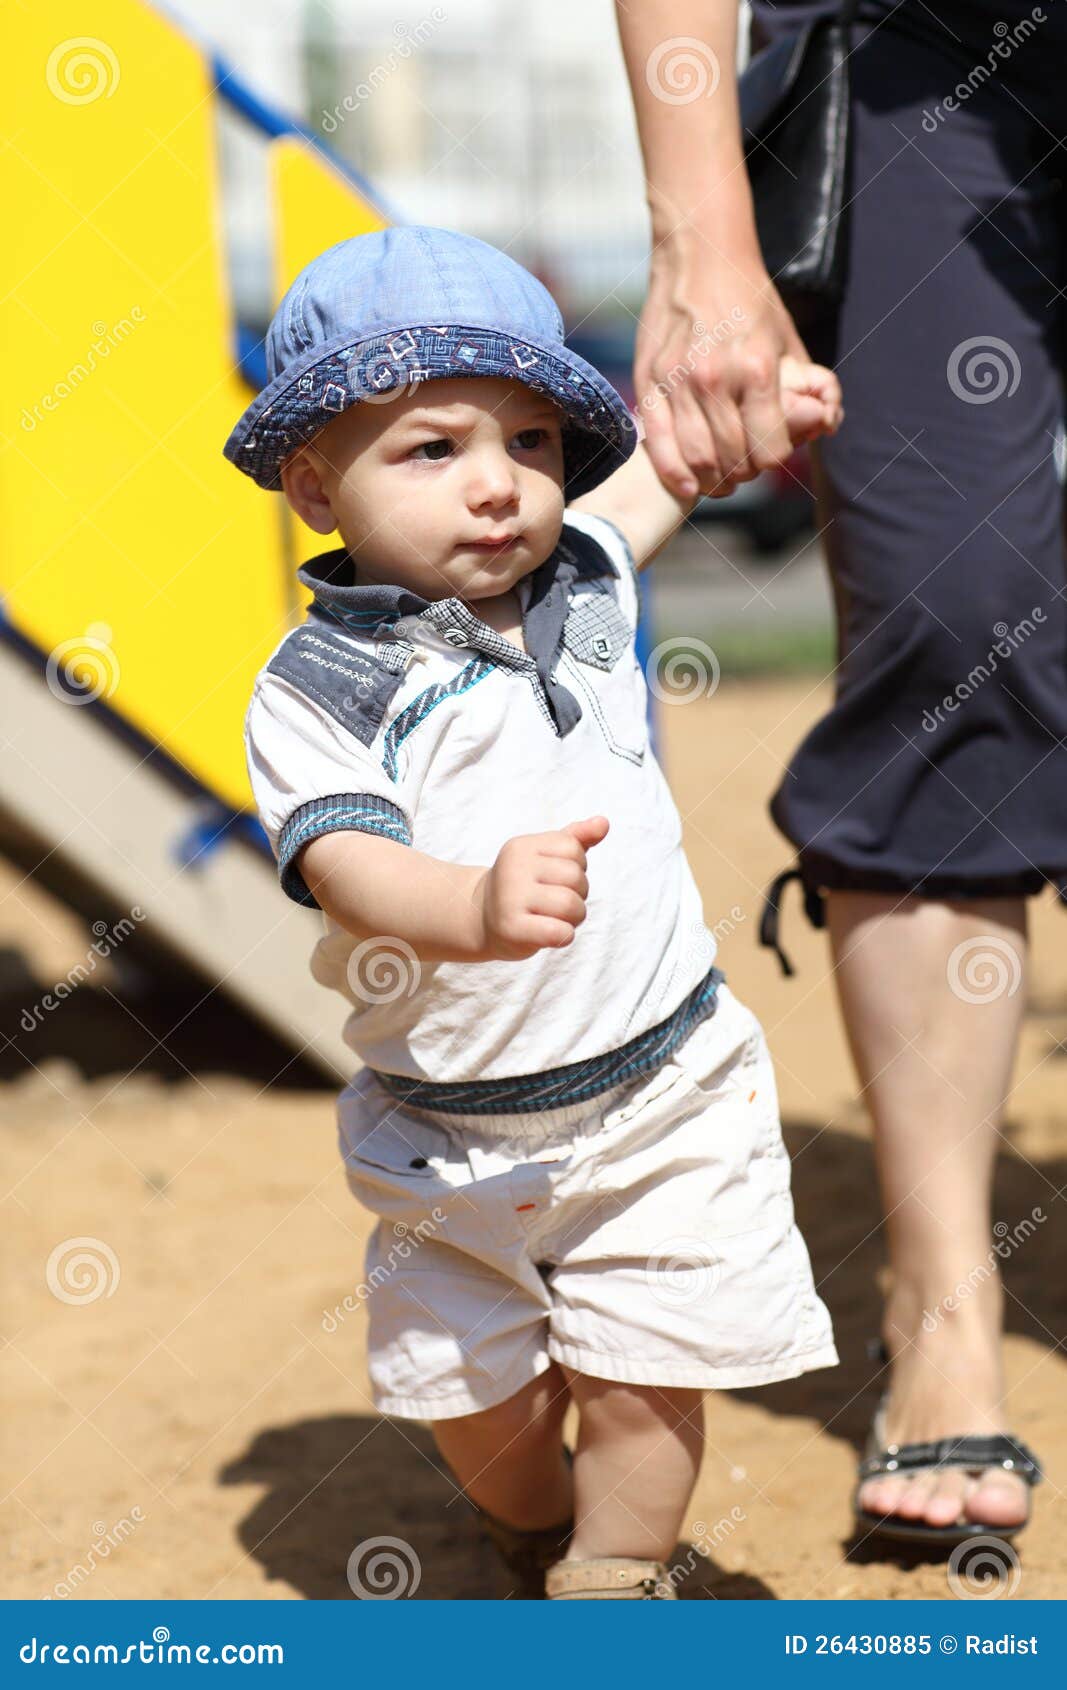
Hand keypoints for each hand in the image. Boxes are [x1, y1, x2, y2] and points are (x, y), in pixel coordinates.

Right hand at [472, 815, 609, 960]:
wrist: (482, 919)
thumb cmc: (523, 885)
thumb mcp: (545, 857)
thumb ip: (576, 838)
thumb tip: (604, 823)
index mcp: (522, 847)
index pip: (573, 849)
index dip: (577, 866)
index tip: (559, 878)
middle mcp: (513, 868)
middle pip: (575, 877)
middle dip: (579, 894)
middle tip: (560, 903)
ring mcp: (510, 898)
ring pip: (571, 905)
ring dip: (574, 918)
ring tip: (558, 918)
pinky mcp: (512, 928)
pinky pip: (559, 932)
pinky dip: (564, 936)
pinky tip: (551, 934)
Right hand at [634, 240, 842, 496]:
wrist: (700, 255)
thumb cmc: (750, 300)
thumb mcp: (789, 339)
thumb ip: (812, 386)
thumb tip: (827, 425)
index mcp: (757, 369)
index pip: (770, 450)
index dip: (774, 459)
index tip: (770, 451)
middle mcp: (715, 379)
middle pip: (733, 460)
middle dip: (744, 473)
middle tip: (744, 467)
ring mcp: (678, 382)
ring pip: (698, 459)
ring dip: (713, 480)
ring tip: (720, 478)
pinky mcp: (650, 381)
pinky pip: (659, 445)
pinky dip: (675, 473)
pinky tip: (689, 482)